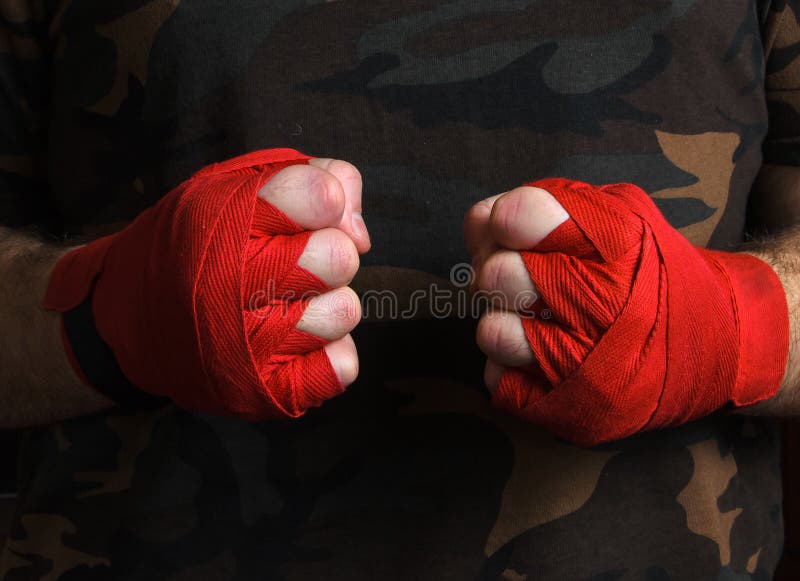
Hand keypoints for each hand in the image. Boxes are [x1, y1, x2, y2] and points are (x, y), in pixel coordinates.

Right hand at [45, 149, 369, 419]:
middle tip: (298, 262)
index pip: (317, 196)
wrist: (125, 325)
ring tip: (291, 304)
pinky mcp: (264, 390)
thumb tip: (360, 232)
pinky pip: (340, 367)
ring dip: (329, 305)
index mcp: (221, 220)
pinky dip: (330, 356)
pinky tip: (299, 345)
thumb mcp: (230, 189)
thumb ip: (307, 180)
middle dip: (330, 253)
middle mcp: (231, 283)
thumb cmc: (192, 246)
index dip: (326, 199)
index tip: (312, 207)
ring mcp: (248, 344)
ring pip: (344, 312)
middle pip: (337, 258)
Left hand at [465, 179, 788, 444]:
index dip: (506, 217)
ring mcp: (591, 363)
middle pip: (506, 275)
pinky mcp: (577, 408)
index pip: (533, 216)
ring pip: (497, 334)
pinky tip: (534, 357)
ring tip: (520, 320)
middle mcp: (607, 304)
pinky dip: (506, 366)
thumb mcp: (623, 217)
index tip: (504, 224)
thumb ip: (550, 206)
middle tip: (509, 276)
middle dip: (496, 269)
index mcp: (619, 244)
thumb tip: (480, 220)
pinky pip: (502, 383)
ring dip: (497, 322)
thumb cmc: (649, 273)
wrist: (716, 345)